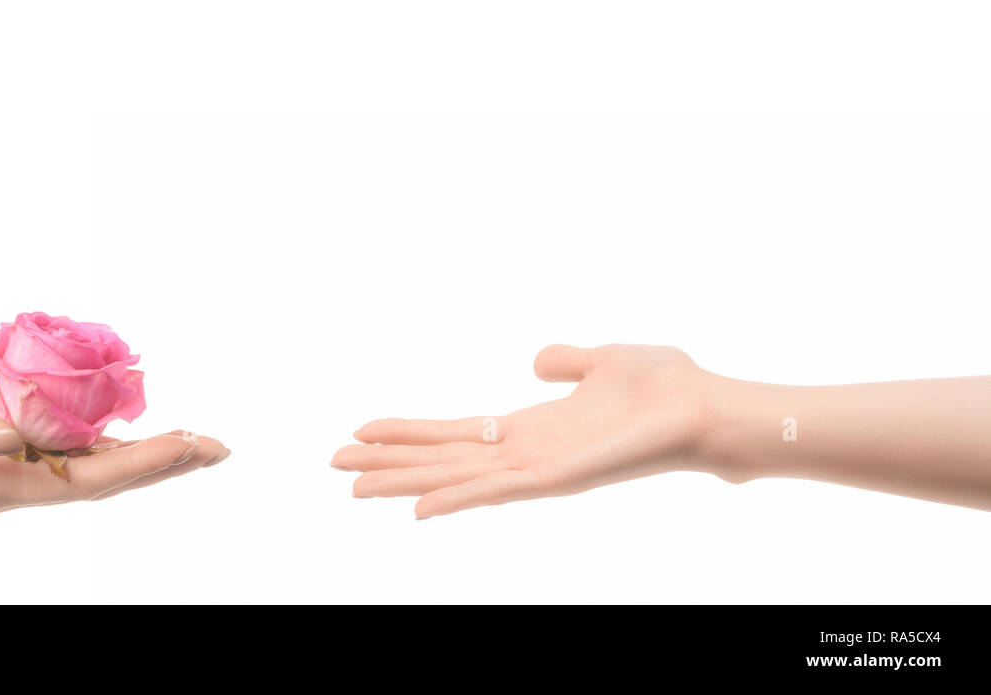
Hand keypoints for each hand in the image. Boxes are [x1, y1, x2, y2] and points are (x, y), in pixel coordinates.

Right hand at [332, 344, 712, 518]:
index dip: (409, 431)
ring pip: (454, 476)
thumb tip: (537, 360)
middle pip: (442, 457)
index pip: (456, 432)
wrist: (708, 407)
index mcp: (532, 428)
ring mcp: (539, 470)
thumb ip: (566, 361)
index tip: (362, 427)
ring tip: (352, 484)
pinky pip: (495, 491)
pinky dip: (454, 498)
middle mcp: (527, 454)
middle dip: (388, 459)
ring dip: (403, 480)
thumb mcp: (603, 360)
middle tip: (333, 460)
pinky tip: (416, 509)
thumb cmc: (667, 386)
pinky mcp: (557, 478)